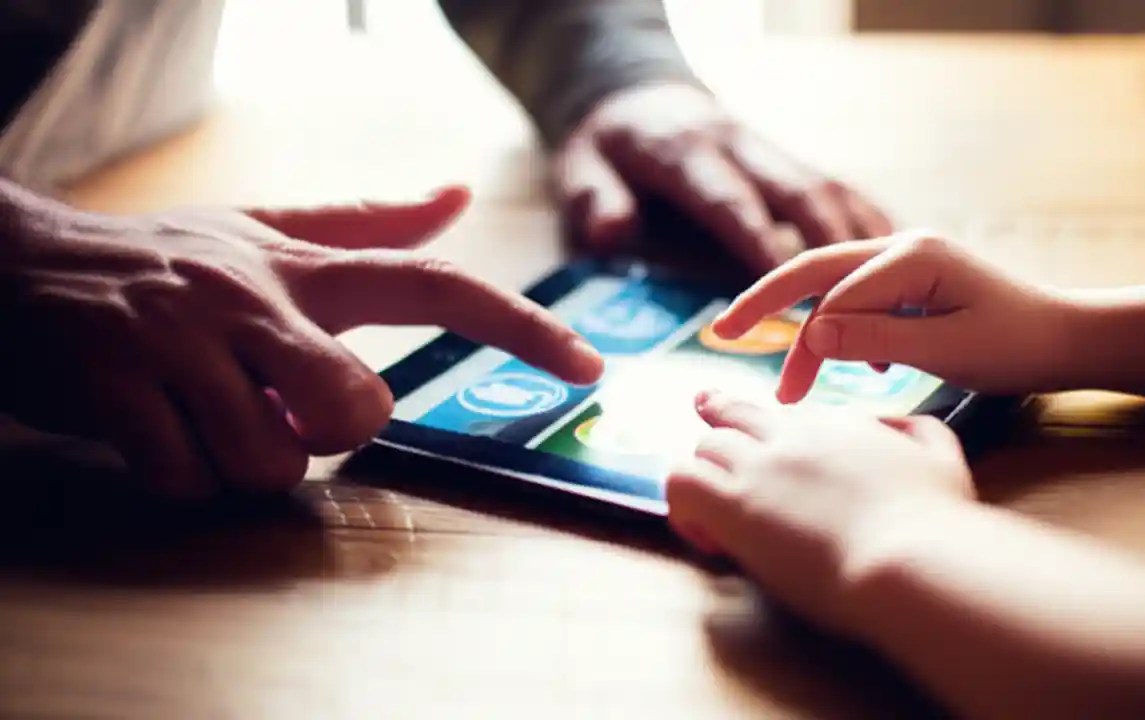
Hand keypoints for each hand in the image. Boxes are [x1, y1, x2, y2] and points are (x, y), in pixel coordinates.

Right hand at [0, 182, 602, 498]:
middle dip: (330, 432)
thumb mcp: (263, 229)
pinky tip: (156, 427)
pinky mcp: (118, 390)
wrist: (21, 266)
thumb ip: (365, 223)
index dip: (519, 325)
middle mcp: (255, 300)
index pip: (434, 285)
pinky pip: (189, 479)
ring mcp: (184, 344)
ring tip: (206, 412)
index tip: (586, 364)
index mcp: (301, 268)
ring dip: (244, 458)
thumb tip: (458, 196)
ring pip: (271, 460)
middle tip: (278, 406)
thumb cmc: (165, 260)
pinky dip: (180, 473)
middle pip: (356, 406)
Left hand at [553, 83, 891, 272]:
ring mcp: (769, 151)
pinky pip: (836, 185)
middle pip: (795, 192)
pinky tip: (898, 253)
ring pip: (827, 189)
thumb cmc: (606, 145)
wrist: (633, 91)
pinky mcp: (786, 159)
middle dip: (829, 242)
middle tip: (859, 298)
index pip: (727, 199)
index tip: (784, 278)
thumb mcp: (580, 166)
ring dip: (862, 235)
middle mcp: (740, 148)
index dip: (756, 238)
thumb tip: (611, 232)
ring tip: (899, 286)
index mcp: (686, 154)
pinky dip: (868, 217)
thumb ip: (594, 198)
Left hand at [666, 389, 972, 635]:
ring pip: (703, 446)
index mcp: (837, 426)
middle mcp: (791, 437)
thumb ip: (921, 431)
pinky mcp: (733, 506)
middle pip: (734, 415)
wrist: (913, 557)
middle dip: (718, 425)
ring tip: (710, 511)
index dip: (770, 430)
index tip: (766, 447)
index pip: (785, 415)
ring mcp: (758, 467)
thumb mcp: (944, 458)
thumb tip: (895, 425)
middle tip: (708, 434)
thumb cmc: (937, 522)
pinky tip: (706, 535)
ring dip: (704, 473)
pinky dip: (681, 505)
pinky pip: (679, 483)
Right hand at [712, 232, 1075, 399]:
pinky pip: (859, 298)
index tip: (791, 395)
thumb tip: (812, 335)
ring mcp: (908, 260)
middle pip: (816, 270)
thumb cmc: (1017, 347)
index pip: (835, 297)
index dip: (807, 345)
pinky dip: (845, 329)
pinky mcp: (913, 280)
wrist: (1069, 339)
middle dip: (767, 301)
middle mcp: (903, 247)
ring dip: (810, 326)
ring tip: (796, 381)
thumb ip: (877, 339)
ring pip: (834, 285)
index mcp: (912, 257)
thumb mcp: (947, 349)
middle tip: (722, 334)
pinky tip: (863, 366)